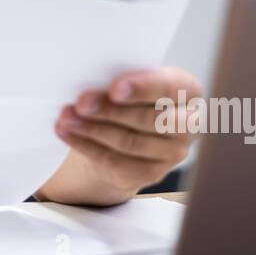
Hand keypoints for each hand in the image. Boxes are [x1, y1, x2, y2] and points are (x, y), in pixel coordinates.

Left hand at [35, 67, 202, 205]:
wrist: (129, 130)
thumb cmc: (132, 96)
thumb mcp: (133, 80)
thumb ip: (122, 80)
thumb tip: (91, 82)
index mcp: (188, 91)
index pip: (170, 88)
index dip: (142, 88)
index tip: (114, 89)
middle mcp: (188, 124)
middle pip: (150, 119)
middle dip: (110, 111)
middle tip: (81, 102)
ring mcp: (173, 153)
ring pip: (130, 142)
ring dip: (92, 129)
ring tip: (66, 117)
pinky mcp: (151, 174)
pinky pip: (115, 162)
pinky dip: (86, 146)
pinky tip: (67, 133)